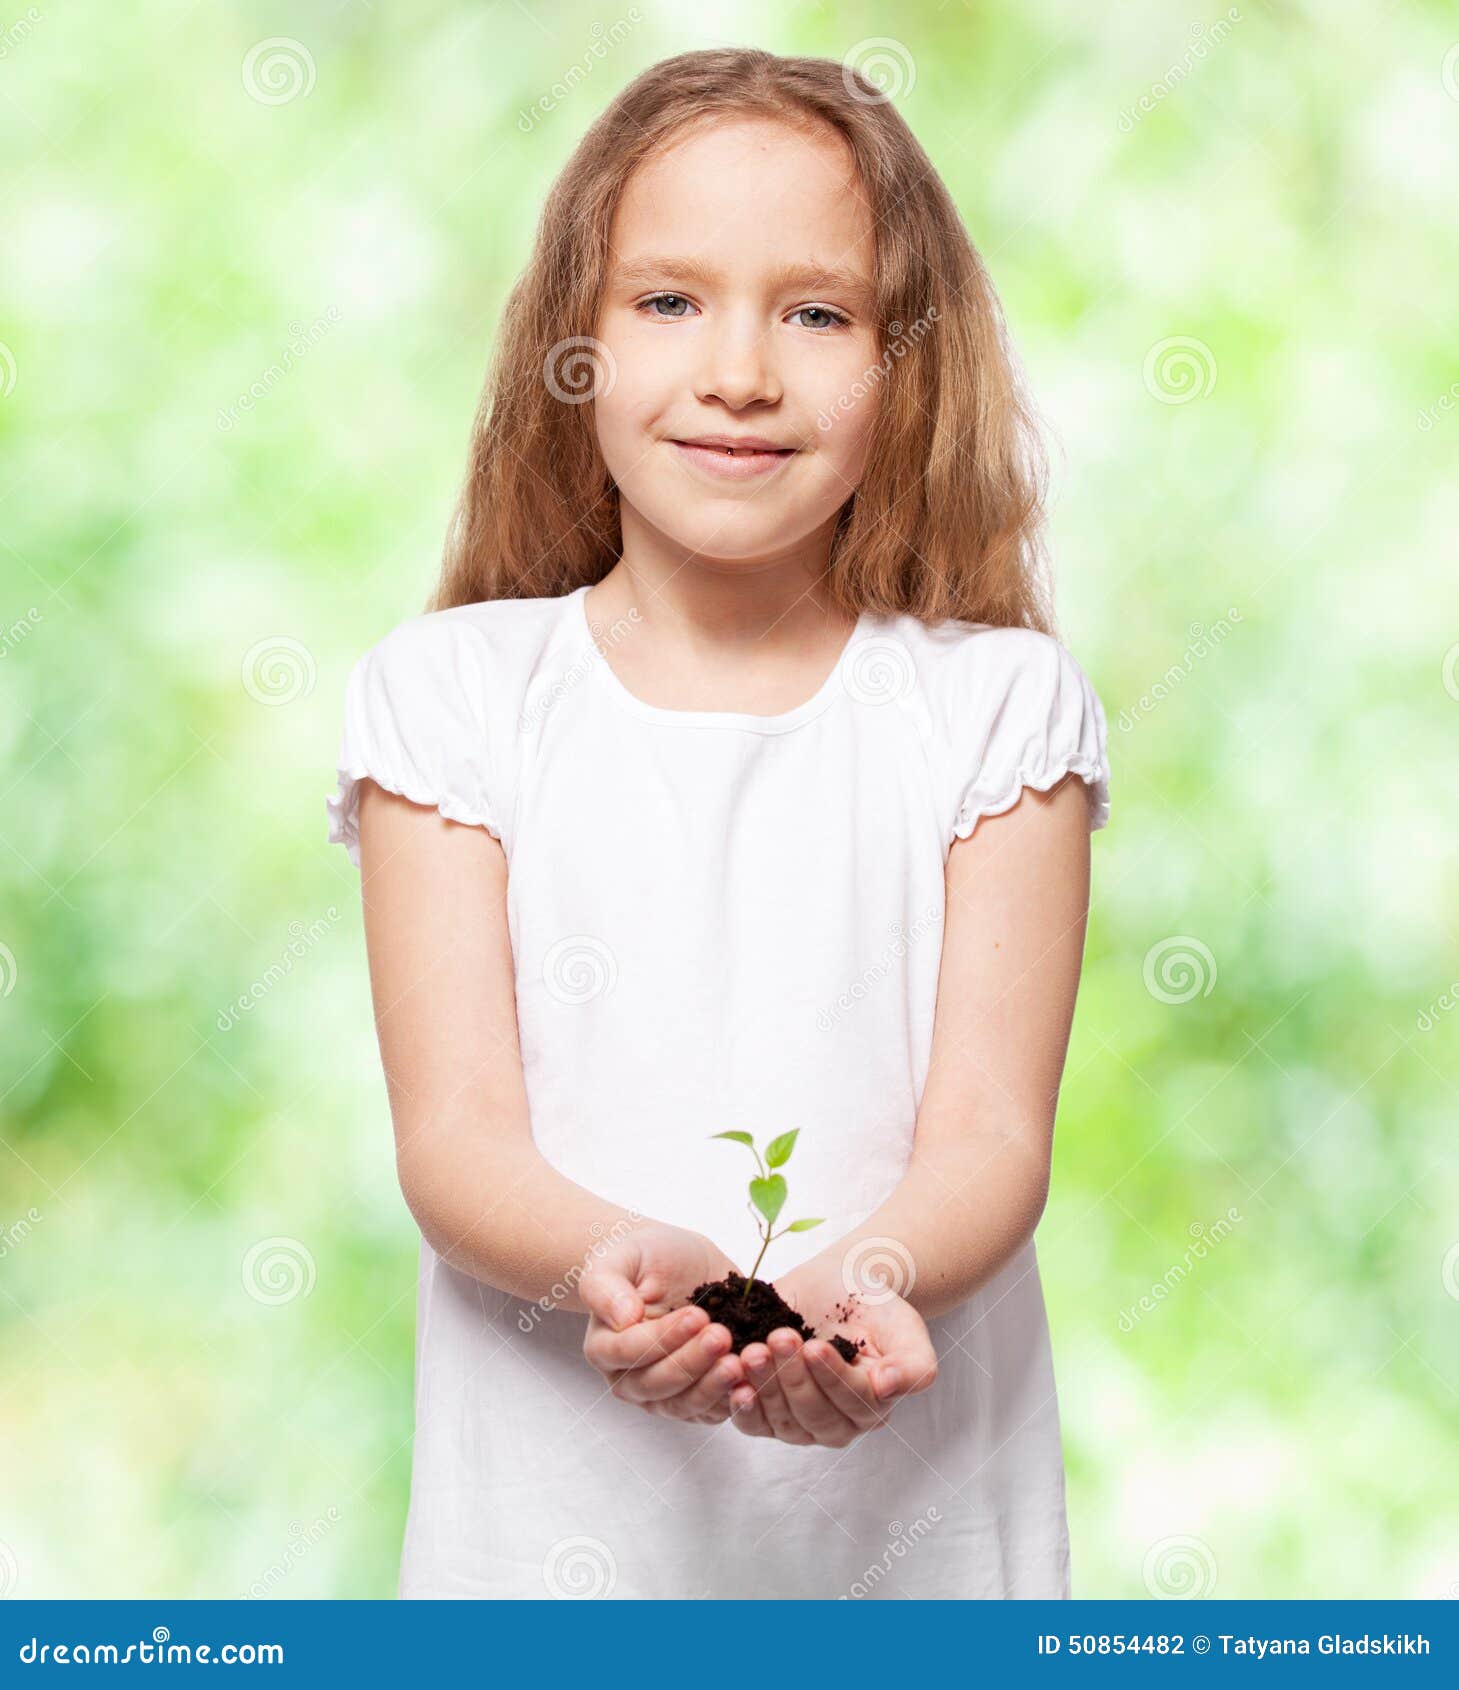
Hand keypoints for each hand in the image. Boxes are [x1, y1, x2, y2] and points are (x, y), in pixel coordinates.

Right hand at [578, 1222, 747, 1423]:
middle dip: (691, 1362)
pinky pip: (712, 1409)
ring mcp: (664, 1395)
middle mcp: (630, 1379)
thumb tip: (622, 1318)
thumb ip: (606, 1286)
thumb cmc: (646, 1258)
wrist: (681, 1264)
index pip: (628, 1352)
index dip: (662, 1338)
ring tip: (738, 1361)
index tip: (697, 1315)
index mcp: (605, 1347)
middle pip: (656, 1384)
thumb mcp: (621, 1257)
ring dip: (712, 1386)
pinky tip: (751, 1378)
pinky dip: (732, 1398)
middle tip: (722, 1336)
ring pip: (684, 1404)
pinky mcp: (698, 1399)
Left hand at [728, 1256, 937, 1447]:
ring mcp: (800, 1422)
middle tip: (779, 1339)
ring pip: (782, 1420)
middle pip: (814, 1415)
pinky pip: (753, 1422)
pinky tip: (733, 1383)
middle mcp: (837, 1423)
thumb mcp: (904, 1326)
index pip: (854, 1403)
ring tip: (753, 1350)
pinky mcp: (768, 1410)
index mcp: (874, 1407)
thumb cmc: (872, 1305)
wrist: (836, 1283)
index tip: (815, 1347)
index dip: (833, 1378)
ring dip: (765, 1387)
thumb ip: (913, 1363)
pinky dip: (741, 1406)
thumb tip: (888, 1388)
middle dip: (794, 1378)